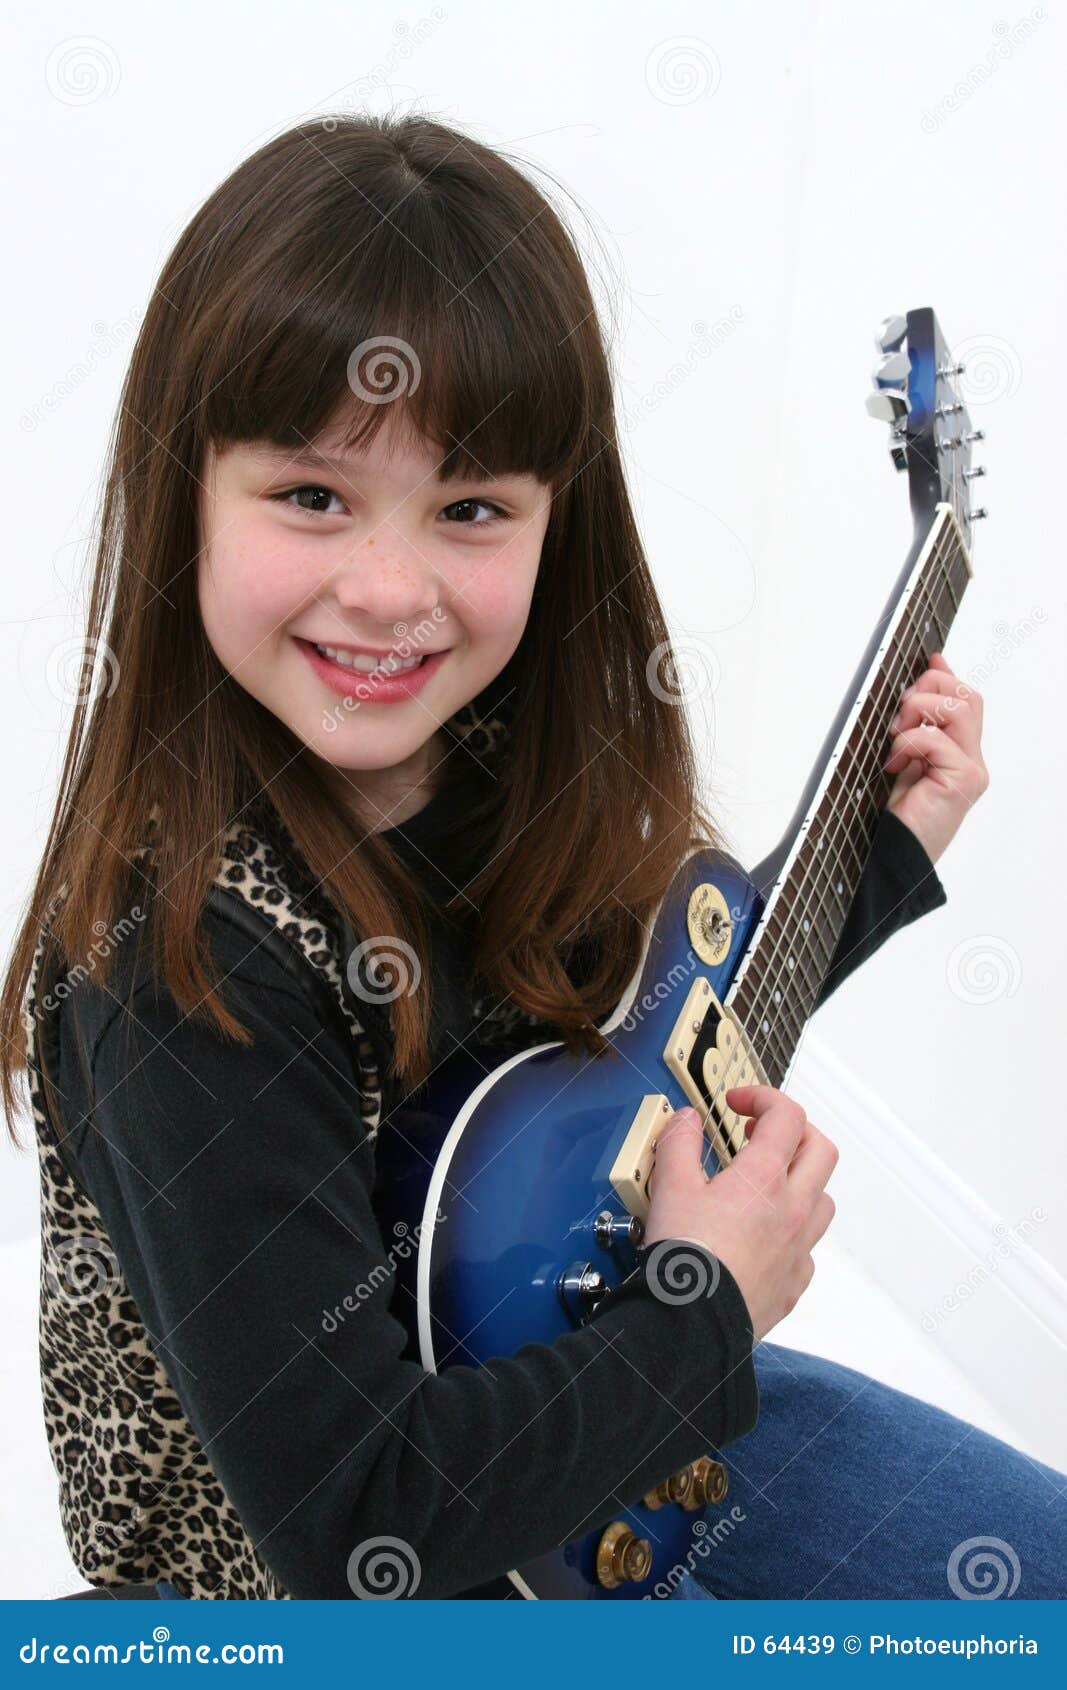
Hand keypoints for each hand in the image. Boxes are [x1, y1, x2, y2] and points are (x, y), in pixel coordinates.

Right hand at [643, 1088, 837, 1342]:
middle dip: (794, 1131)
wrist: (692, 1325)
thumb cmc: (685, 1258)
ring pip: (823, 1199)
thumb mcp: (670, 1187)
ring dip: (800, 1181)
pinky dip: (792, 1232)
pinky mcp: (792, 1283)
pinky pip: (807, 1248)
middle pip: (820, 1150)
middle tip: (758, 1133)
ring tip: (766, 1183)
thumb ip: (678, 1143)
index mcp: (764, 1178)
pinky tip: (763, 1235)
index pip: (787, 1115)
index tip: (736, 1103)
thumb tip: (685, 1120)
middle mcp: (792, 1210)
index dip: (762, 1097)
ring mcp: (798, 1248)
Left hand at [883, 651, 989, 864]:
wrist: (890, 856)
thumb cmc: (893, 815)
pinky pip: (938, 739)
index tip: (926, 659)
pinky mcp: (965, 782)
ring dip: (920, 708)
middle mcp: (971, 759)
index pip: (965, 698)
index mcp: (958, 752)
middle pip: (968, 696)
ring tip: (897, 733)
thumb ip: (912, 724)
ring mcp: (972, 771)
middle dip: (929, 688)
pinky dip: (910, 741)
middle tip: (899, 712)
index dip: (945, 674)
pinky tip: (895, 762)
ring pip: (960, 708)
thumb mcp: (899, 758)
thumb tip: (916, 690)